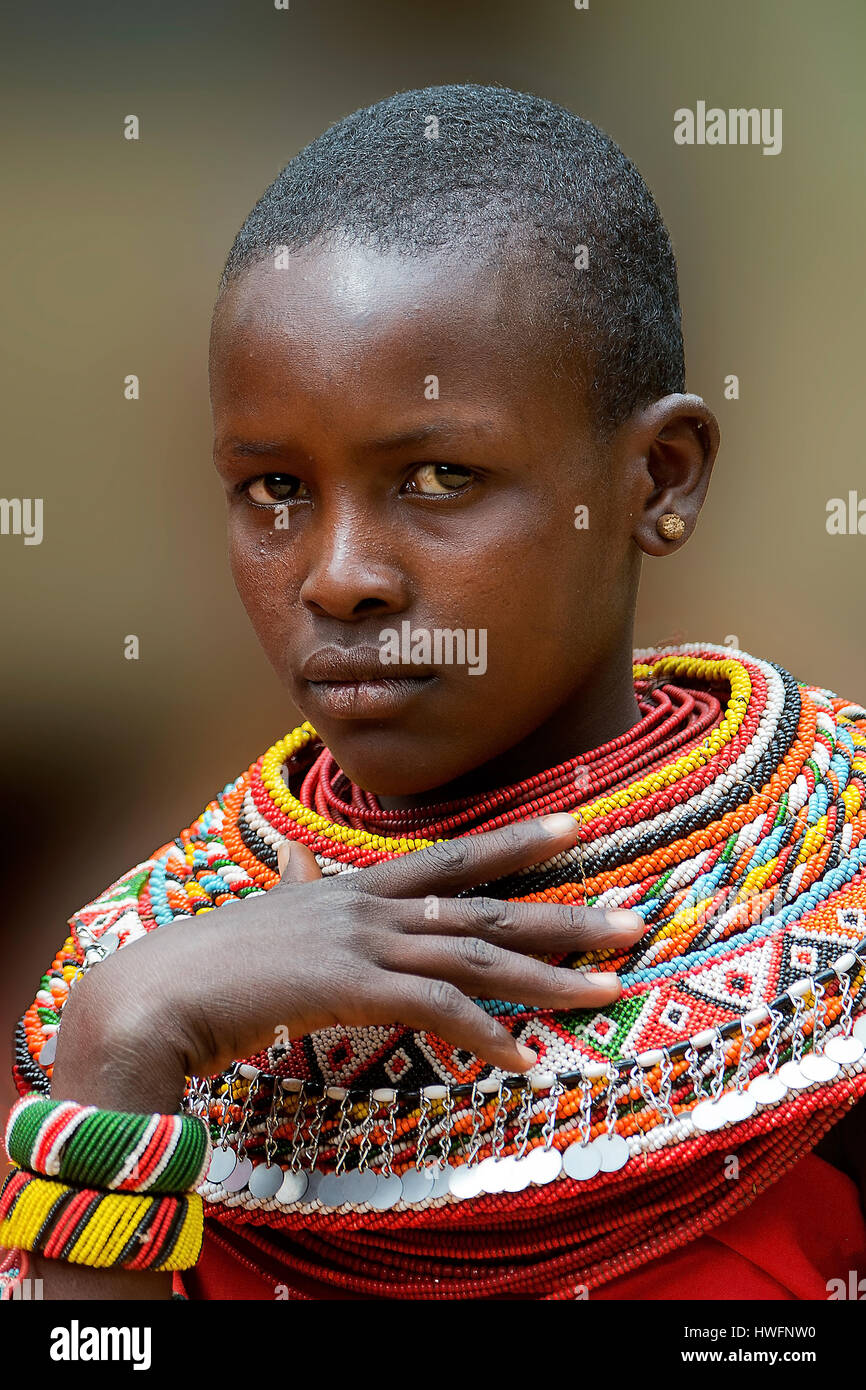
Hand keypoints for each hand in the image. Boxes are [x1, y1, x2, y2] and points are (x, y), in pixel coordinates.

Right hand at [53, 813, 643, 1104]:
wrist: (162, 992)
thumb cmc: (214, 961)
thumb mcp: (271, 914)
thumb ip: (296, 886)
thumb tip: (297, 859)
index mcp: (360, 888)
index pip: (456, 858)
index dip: (518, 839)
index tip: (577, 826)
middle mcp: (373, 907)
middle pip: (489, 907)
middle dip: (568, 913)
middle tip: (636, 918)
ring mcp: (365, 942)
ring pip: (478, 956)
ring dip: (552, 977)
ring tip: (613, 990)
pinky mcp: (353, 986)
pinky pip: (438, 1011)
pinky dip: (485, 1036)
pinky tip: (525, 1061)